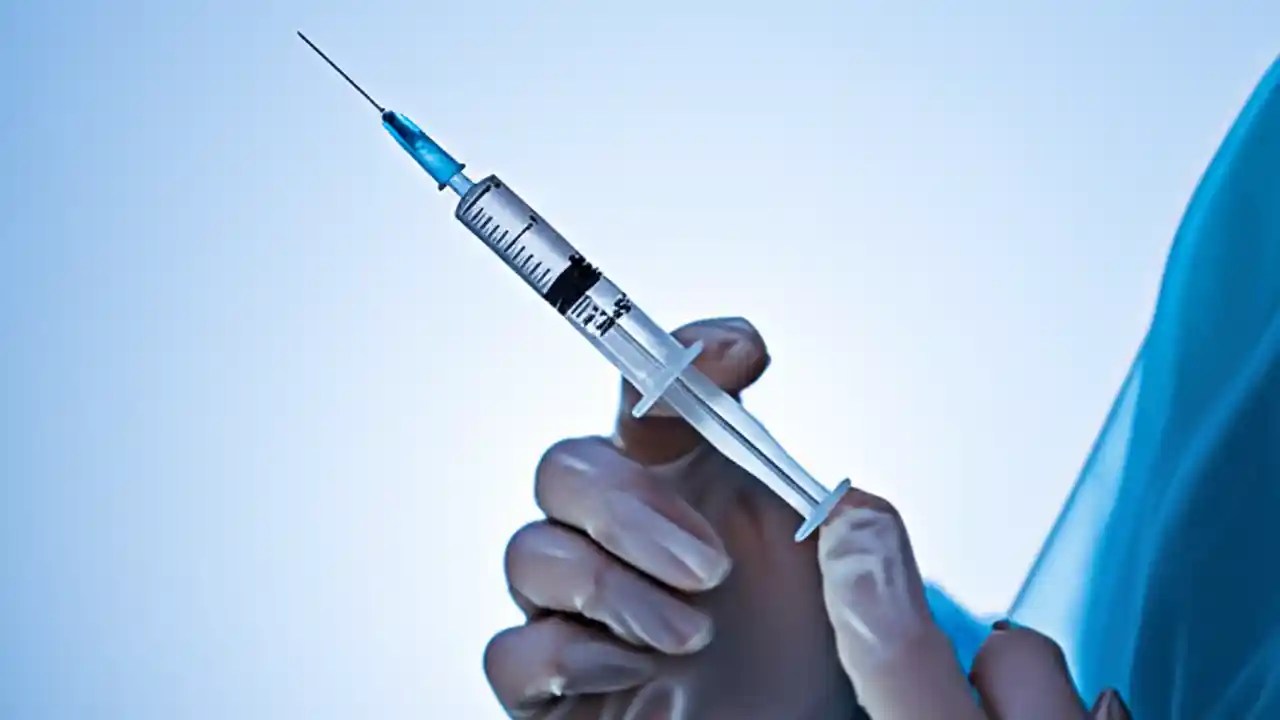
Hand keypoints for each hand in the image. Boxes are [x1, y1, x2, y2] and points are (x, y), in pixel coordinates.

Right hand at [483, 317, 1130, 718]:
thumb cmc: (806, 652)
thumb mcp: (838, 573)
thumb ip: (837, 518)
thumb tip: (846, 496)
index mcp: (682, 485)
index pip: (648, 396)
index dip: (678, 360)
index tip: (742, 354)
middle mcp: (617, 536)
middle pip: (566, 467)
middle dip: (629, 505)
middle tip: (711, 566)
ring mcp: (575, 609)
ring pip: (530, 553)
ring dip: (612, 588)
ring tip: (694, 635)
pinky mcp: (549, 689)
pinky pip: (511, 654)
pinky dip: (571, 659)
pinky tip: (646, 680)